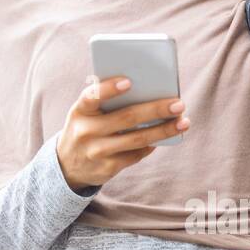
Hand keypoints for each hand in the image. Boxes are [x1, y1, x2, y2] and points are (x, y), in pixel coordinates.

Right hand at [56, 75, 190, 190]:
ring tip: (183, 122)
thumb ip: (106, 103)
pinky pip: (136, 154)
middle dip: (155, 109)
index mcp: (79, 111)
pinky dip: (152, 144)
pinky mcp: (108, 168)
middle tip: (178, 104)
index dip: (109, 89)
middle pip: (126, 118)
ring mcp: (96, 152)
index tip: (129, 82)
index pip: (92, 97)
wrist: (67, 165)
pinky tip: (165, 136)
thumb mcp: (85, 114)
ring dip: (163, 130)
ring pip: (137, 139)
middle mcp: (86, 132)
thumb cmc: (85, 128)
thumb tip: (149, 94)